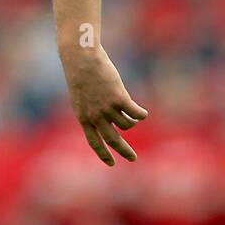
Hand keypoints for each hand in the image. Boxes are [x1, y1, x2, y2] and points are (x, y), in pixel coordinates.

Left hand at [61, 45, 147, 165]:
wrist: (82, 60)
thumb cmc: (81, 75)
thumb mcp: (82, 97)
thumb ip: (92, 111)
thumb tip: (109, 122)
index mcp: (83, 118)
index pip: (94, 142)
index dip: (103, 154)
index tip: (112, 164)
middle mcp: (95, 117)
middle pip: (113, 140)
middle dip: (124, 151)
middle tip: (133, 158)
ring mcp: (107, 109)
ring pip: (127, 125)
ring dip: (132, 121)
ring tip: (131, 112)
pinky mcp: (119, 99)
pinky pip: (136, 114)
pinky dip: (141, 114)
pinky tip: (143, 112)